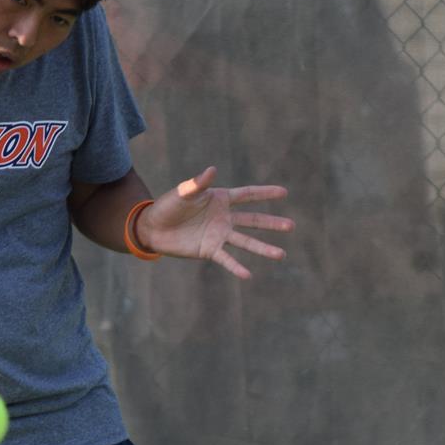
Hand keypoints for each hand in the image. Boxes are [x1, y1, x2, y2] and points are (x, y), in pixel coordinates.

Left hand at [136, 166, 293, 278]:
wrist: (153, 228)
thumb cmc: (168, 206)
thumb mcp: (183, 193)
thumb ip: (198, 184)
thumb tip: (212, 170)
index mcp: (220, 199)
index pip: (247, 195)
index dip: (265, 193)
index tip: (284, 192)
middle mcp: (224, 217)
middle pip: (253, 220)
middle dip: (272, 223)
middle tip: (292, 226)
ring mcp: (219, 235)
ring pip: (246, 242)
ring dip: (263, 248)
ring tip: (281, 254)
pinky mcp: (210, 250)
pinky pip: (226, 259)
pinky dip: (236, 266)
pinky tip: (248, 274)